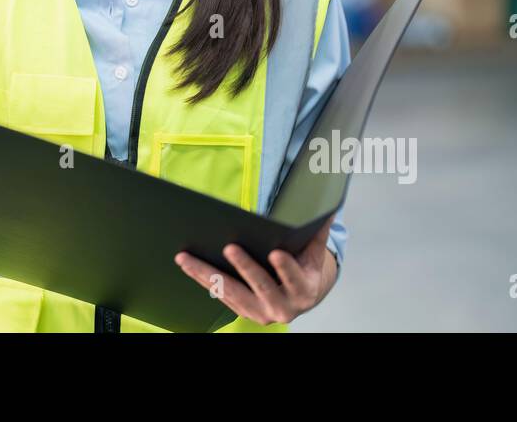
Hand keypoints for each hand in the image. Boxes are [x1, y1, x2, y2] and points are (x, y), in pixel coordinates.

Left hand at [174, 213, 337, 326]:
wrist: (300, 296)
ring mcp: (261, 312)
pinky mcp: (243, 311)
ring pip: (232, 293)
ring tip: (186, 257)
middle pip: (261, 287)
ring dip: (207, 275)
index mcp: (303, 291)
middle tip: (230, 247)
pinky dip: (203, 280)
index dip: (286, 268)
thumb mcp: (315, 251)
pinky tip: (188, 265)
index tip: (276, 252)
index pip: (295, 279)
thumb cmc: (305, 267)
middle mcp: (283, 307)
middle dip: (245, 267)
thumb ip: (319, 230)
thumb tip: (330, 204)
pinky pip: (221, 296)